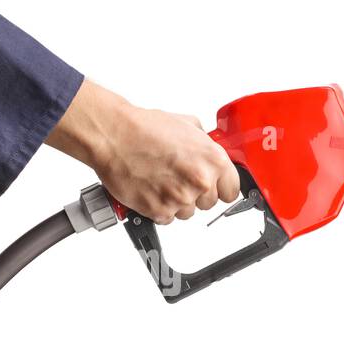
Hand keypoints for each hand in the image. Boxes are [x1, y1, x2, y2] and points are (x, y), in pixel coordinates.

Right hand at [47, 79, 239, 223]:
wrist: (112, 135)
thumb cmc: (144, 129)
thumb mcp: (187, 125)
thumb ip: (206, 145)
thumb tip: (212, 156)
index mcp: (213, 160)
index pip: (231, 191)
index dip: (219, 188)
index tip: (211, 186)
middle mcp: (200, 181)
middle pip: (209, 204)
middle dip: (196, 194)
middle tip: (177, 177)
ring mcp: (181, 198)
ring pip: (188, 212)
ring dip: (177, 202)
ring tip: (161, 180)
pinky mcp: (160, 211)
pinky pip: (168, 217)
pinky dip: (159, 207)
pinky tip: (151, 188)